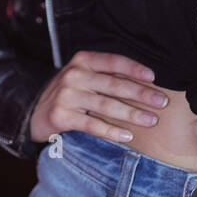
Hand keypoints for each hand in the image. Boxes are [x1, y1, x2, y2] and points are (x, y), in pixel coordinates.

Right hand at [28, 51, 168, 144]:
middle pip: (114, 84)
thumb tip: (146, 83)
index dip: (134, 68)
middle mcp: (74, 74)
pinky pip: (92, 125)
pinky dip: (112, 131)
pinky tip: (127, 136)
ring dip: (132, 114)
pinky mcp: (62, 116)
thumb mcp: (83, 76)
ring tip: (151, 121)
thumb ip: (106, 76)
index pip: (113, 61)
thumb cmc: (69, 93)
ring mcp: (67, 95)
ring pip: (106, 105)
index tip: (154, 77)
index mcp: (83, 60)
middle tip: (161, 102)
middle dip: (141, 94)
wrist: (34, 112)